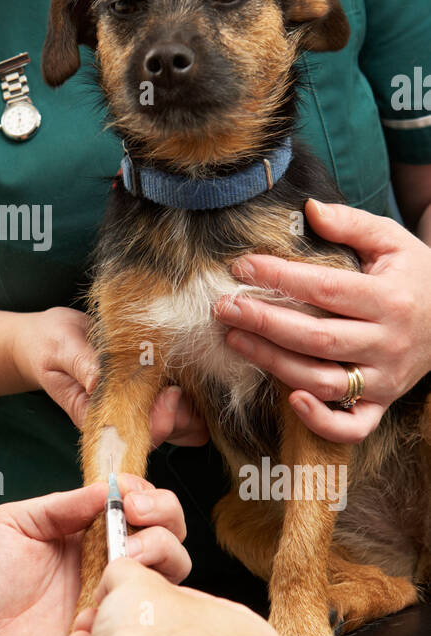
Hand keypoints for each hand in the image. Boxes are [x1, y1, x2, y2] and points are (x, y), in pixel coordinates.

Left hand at [0, 474, 189, 635]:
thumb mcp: (10, 524)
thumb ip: (58, 505)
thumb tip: (105, 488)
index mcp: (86, 535)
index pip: (136, 505)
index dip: (142, 492)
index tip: (127, 492)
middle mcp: (110, 566)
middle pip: (168, 533)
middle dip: (163, 514)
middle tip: (134, 514)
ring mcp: (117, 603)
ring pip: (173, 572)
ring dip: (159, 552)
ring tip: (124, 557)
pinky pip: (153, 619)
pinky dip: (140, 601)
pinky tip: (102, 604)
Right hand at [11, 306, 208, 443]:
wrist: (47, 339)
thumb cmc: (49, 344)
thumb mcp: (60, 348)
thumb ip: (82, 364)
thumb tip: (99, 381)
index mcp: (95, 416)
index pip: (133, 435)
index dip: (158, 423)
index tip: (169, 395)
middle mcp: (119, 417)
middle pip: (162, 434)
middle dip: (182, 417)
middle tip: (183, 385)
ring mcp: (135, 406)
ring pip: (175, 422)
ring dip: (190, 405)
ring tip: (193, 376)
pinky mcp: (146, 390)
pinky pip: (175, 400)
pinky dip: (191, 390)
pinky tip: (195, 370)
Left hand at [212, 198, 430, 442]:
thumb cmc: (413, 274)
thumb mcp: (392, 240)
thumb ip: (351, 223)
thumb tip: (309, 208)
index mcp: (390, 298)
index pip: (325, 289)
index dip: (280, 278)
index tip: (242, 267)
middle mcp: (389, 342)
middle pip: (317, 339)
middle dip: (264, 323)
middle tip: (224, 308)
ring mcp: (386, 378)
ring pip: (324, 381)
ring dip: (274, 364)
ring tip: (235, 340)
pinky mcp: (383, 402)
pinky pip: (354, 427)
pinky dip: (322, 421)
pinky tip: (290, 399)